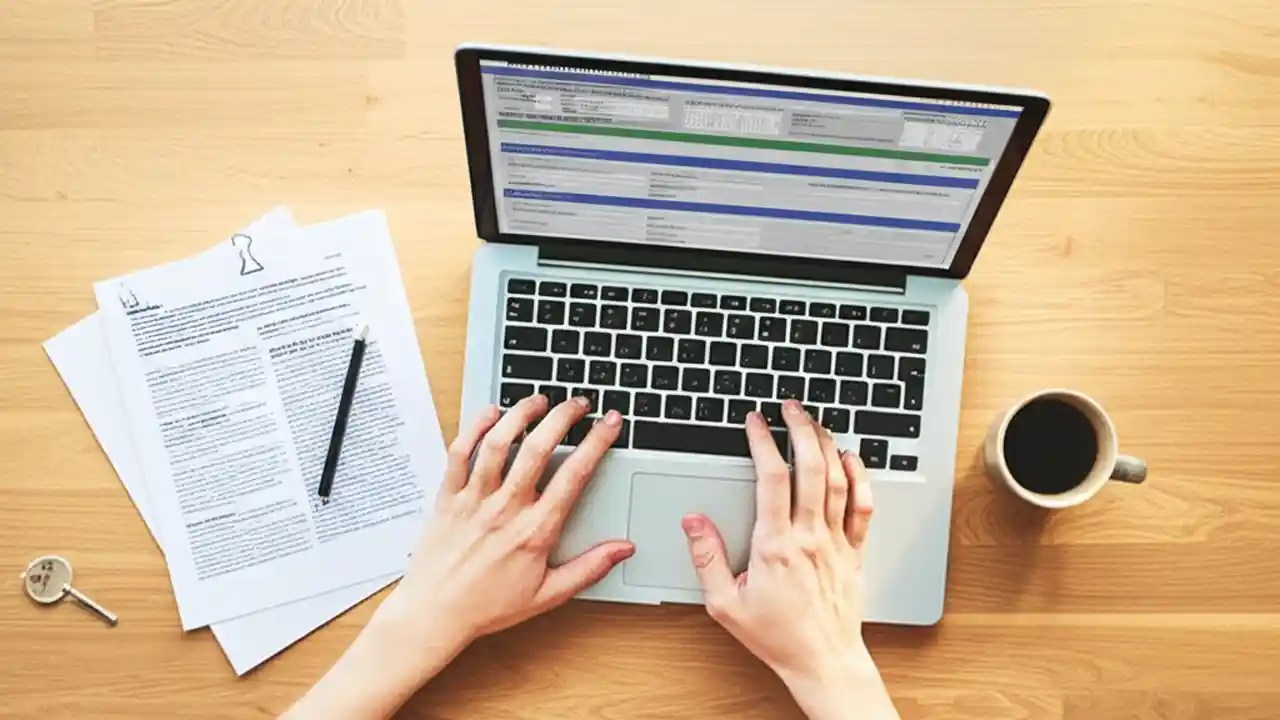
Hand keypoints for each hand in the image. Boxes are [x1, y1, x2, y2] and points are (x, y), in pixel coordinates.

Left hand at [285, 395, 630, 718]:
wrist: (435, 614)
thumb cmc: (489, 606)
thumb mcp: (548, 594)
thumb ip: (590, 568)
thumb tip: (624, 549)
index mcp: (535, 531)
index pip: (575, 475)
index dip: (597, 442)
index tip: (610, 422)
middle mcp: (506, 509)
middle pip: (539, 448)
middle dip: (564, 417)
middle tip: (579, 403)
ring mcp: (474, 499)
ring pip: (499, 442)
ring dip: (521, 414)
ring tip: (539, 400)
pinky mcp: (447, 497)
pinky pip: (460, 452)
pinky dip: (475, 427)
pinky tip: (491, 413)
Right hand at [681, 399, 897, 719]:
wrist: (823, 661)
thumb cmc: (776, 636)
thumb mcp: (724, 603)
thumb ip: (706, 558)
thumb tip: (693, 521)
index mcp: (775, 545)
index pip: (770, 478)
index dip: (762, 441)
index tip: (755, 422)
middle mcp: (809, 537)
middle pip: (810, 467)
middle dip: (800, 428)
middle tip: (789, 406)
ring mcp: (836, 542)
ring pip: (838, 480)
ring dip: (827, 444)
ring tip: (814, 422)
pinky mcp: (854, 551)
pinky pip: (863, 506)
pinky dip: (859, 476)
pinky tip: (851, 458)